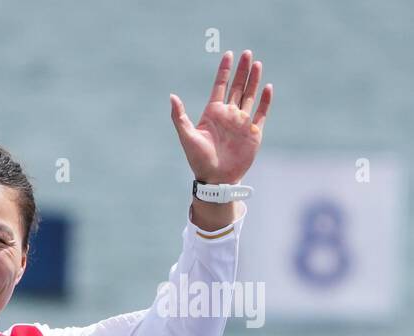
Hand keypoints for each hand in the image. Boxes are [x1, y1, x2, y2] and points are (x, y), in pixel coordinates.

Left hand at [170, 50, 271, 183]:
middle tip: (248, 53)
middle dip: (242, 70)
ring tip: (257, 64)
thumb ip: (179, 116)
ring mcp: (242, 122)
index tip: (229, 54)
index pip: (220, 86)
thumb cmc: (198, 159)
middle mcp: (228, 114)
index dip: (224, 70)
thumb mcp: (186, 136)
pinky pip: (261, 113)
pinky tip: (267, 87)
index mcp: (213, 113)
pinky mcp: (254, 132)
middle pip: (237, 87)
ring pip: (250, 96)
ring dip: (254, 80)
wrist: (216, 179)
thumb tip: (171, 96)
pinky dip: (264, 100)